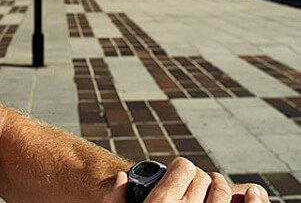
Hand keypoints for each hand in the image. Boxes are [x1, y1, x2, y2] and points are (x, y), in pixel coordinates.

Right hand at [102, 157, 269, 202]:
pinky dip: (251, 201)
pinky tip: (251, 194)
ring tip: (214, 189)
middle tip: (194, 184)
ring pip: (223, 192)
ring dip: (219, 187)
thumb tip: (122, 178)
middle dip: (198, 178)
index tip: (179, 174)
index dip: (181, 168)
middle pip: (202, 178)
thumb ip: (116, 200)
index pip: (183, 167)